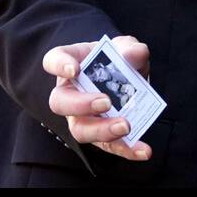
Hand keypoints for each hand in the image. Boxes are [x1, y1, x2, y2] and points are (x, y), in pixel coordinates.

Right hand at [43, 36, 151, 161]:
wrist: (128, 74)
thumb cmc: (119, 57)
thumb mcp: (127, 47)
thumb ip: (131, 48)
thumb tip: (135, 54)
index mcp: (71, 63)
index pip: (53, 61)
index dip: (59, 65)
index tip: (73, 69)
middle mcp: (69, 92)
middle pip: (60, 103)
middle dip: (81, 105)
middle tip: (105, 103)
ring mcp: (81, 116)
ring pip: (80, 130)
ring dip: (102, 131)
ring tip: (125, 126)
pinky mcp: (100, 134)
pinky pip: (108, 145)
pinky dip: (126, 149)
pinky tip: (142, 150)